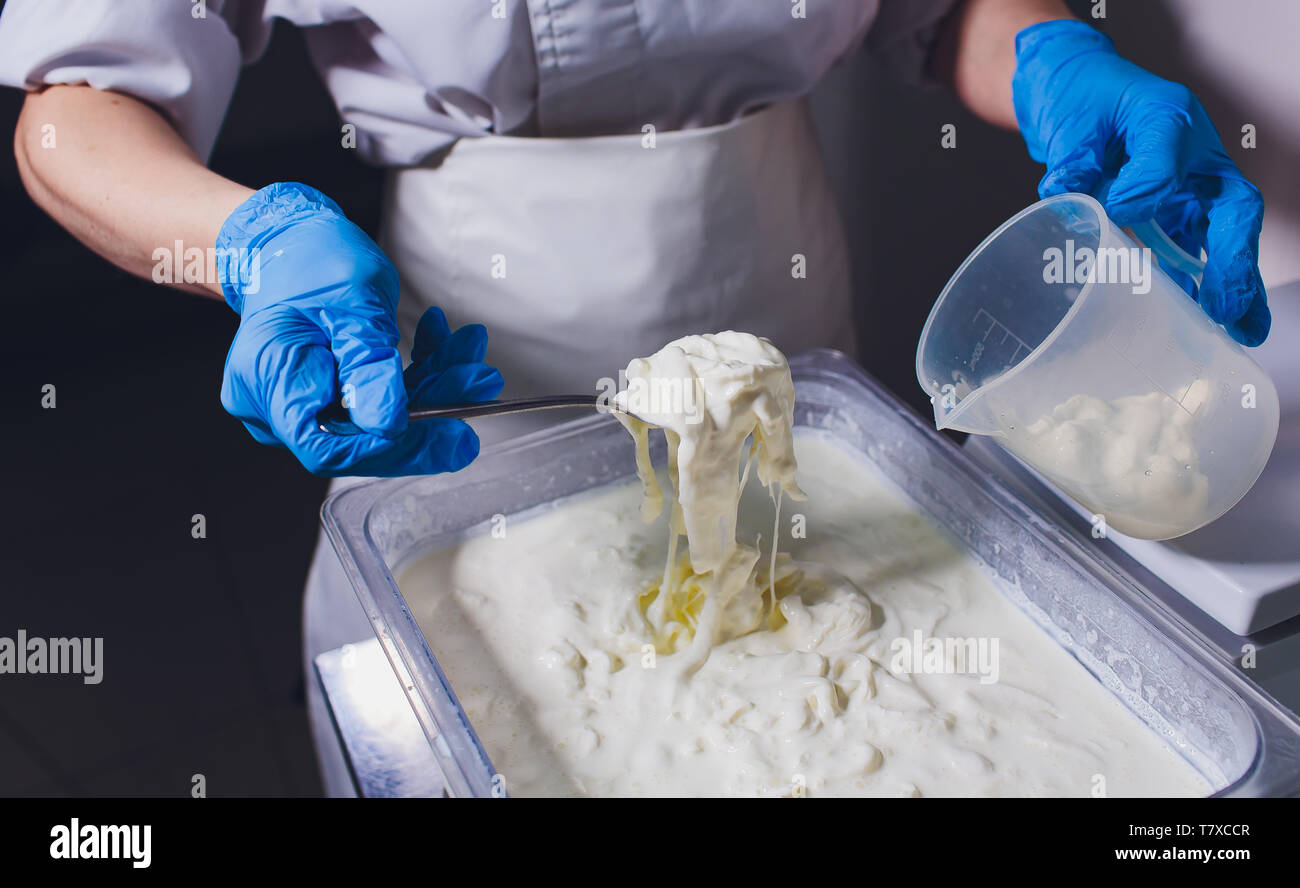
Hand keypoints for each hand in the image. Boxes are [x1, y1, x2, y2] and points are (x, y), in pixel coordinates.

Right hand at [217, 182, 502, 475]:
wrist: (286, 238)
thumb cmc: (311, 256)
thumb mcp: (353, 302)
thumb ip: (369, 366)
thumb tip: (391, 427)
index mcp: (272, 381)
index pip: (331, 446)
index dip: (395, 447)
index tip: (453, 429)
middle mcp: (274, 403)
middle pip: (359, 438)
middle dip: (429, 409)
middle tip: (479, 380)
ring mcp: (297, 402)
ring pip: (374, 418)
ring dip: (431, 386)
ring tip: (468, 351)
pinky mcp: (321, 395)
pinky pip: (372, 400)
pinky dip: (414, 376)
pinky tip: (439, 343)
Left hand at [1013, 20, 1268, 345]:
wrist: (1069, 91)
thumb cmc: (1079, 97)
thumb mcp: (1074, 119)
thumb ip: (1074, 161)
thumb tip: (1074, 201)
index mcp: (1168, 120)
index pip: (1168, 161)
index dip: (1146, 190)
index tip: (1118, 211)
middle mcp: (1189, 158)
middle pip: (1230, 212)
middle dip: (1234, 263)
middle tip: (1227, 308)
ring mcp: (1185, 188)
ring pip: (1221, 239)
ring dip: (1230, 285)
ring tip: (1240, 330)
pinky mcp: (1168, 212)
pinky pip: (1189, 251)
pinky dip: (1194, 285)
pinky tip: (1198, 319)